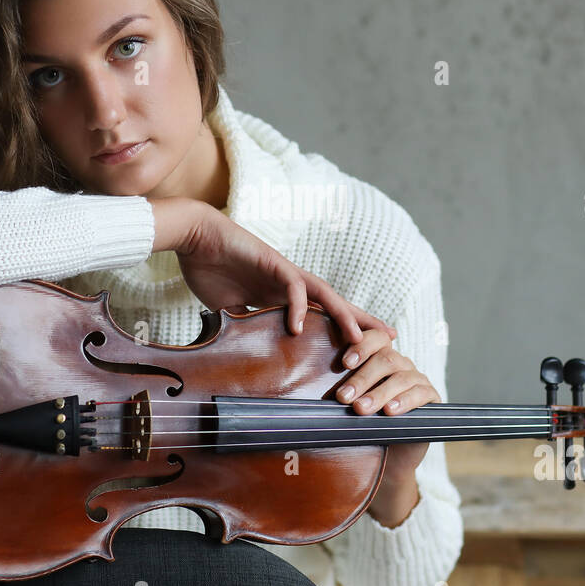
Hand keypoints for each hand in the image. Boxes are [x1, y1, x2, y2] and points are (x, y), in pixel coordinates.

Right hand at [152, 197, 395, 345]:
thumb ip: (246, 324)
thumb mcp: (230, 307)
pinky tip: (298, 326)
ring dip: (343, 315)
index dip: (344, 328)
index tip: (367, 348)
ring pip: (324, 294)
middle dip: (362, 321)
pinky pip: (292, 285)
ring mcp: (283, 272)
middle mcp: (291, 283)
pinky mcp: (271, 262)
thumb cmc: (209, 267)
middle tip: (390, 338)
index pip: (321, 314)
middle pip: (335, 303)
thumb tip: (250, 349)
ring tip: (358, 338)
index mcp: (284, 295)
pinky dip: (298, 306)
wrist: (194, 236)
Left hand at [334, 327, 439, 525]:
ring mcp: (418, 380)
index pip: (376, 339)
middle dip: (362, 378)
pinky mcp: (432, 398)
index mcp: (381, 359)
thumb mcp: (349, 408)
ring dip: (379, 393)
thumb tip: (308, 395)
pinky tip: (390, 411)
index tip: (343, 363)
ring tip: (361, 409)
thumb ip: (340, 394)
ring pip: (401, 377)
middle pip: (386, 359)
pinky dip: (404, 401)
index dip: (361, 346)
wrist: (389, 459)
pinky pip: (420, 393)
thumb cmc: (366, 428)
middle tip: (343, 397)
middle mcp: (401, 365)